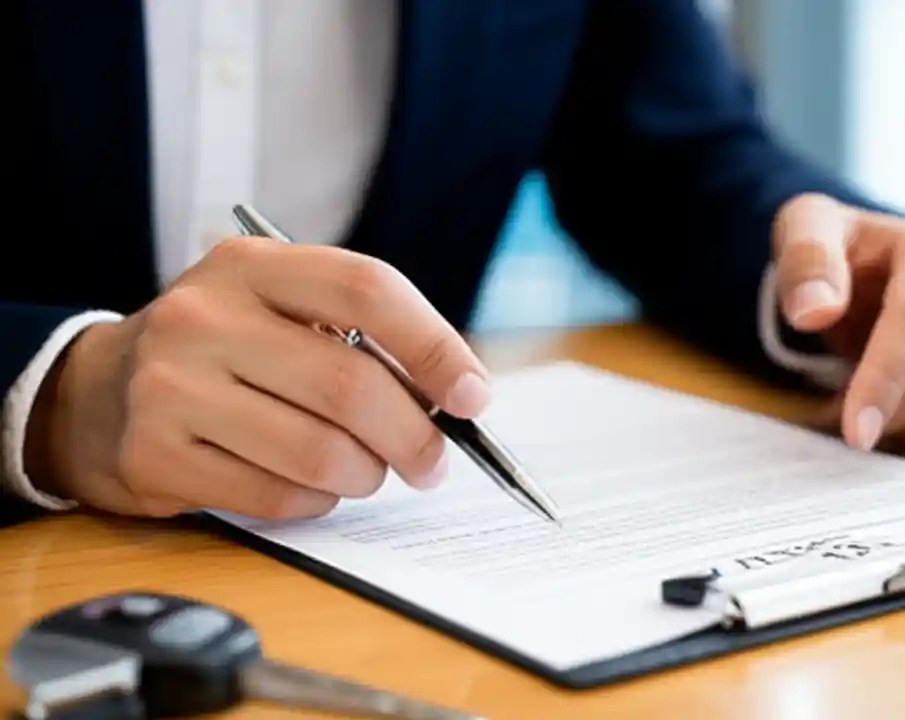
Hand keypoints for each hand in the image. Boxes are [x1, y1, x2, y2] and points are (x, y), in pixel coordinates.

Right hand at [24, 237, 488, 518]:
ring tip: (366, 470)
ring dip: (367, 475)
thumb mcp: (279, 311)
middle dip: (414, 437)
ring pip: (321, 453)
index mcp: (251, 266)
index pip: (367, 291)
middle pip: (351, 385)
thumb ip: (362, 336)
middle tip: (433, 462)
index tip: (472, 394)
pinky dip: (318, 502)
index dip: (434, 346)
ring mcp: (172, 387)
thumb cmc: (225, 352)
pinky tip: (310, 486)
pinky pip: (279, 497)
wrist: (97, 393)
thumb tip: (461, 393)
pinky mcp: (156, 456)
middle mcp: (205, 317)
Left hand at [772, 193, 904, 451]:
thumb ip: (806, 261)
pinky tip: (899, 414)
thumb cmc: (842, 252)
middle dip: (895, 413)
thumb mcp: (807, 231)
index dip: (886, 379)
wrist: (881, 263)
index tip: (854, 430)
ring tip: (866, 414)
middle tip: (845, 428)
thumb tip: (815, 312)